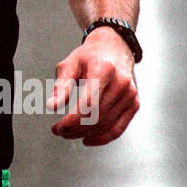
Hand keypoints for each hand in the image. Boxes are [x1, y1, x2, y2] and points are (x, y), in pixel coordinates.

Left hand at [47, 28, 139, 145]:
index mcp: (104, 69)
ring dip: (85, 134)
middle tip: (59, 131)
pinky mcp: (134, 103)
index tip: (57, 127)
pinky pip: (119, 128)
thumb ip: (61, 86)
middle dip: (75, 129)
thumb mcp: (70, 64)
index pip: (88, 103)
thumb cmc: (89, 55)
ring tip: (69, 134)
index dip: (72, 120)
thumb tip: (51, 106)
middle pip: (97, 116)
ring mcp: (130, 94)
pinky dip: (102, 137)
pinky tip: (87, 139)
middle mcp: (121, 82)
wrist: (114, 47)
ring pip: (106, 125)